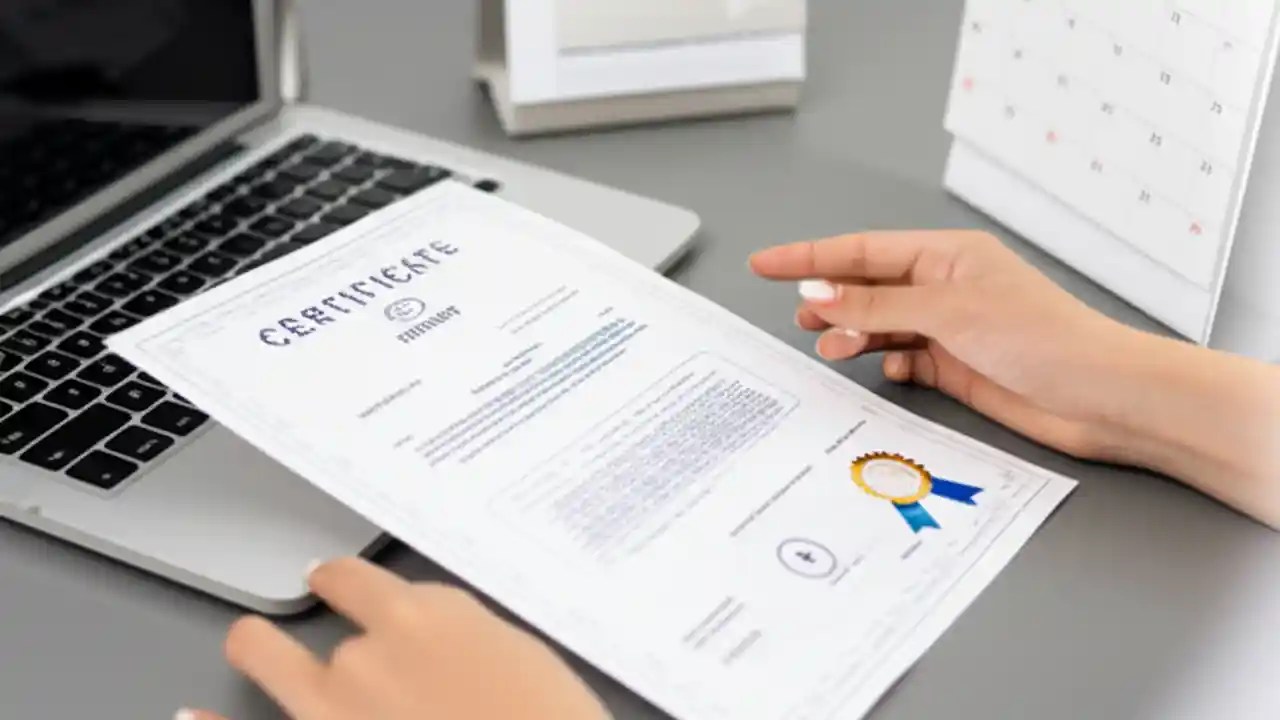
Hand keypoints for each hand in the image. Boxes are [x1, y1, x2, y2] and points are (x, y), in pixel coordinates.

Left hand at [180, 557, 609, 719]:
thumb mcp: (527, 663)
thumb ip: (472, 643)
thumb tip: (447, 646)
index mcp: (430, 616)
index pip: (371, 580)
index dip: (353, 580)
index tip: (347, 582)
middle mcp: (370, 651)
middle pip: (331, 614)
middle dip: (318, 603)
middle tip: (314, 594)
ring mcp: (331, 709)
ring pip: (270, 659)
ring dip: (256, 647)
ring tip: (243, 640)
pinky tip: (186, 718)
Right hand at [749, 230, 1142, 460]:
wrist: (1100, 397)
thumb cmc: (1041, 337)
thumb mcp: (948, 312)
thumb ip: (876, 304)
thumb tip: (816, 292)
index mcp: (946, 255)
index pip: (862, 250)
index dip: (809, 257)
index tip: (763, 264)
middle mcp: (946, 287)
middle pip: (868, 286)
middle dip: (830, 300)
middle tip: (797, 318)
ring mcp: (952, 328)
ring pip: (882, 325)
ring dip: (854, 335)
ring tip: (830, 347)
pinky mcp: (958, 367)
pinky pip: (906, 358)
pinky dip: (888, 363)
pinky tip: (887, 369)